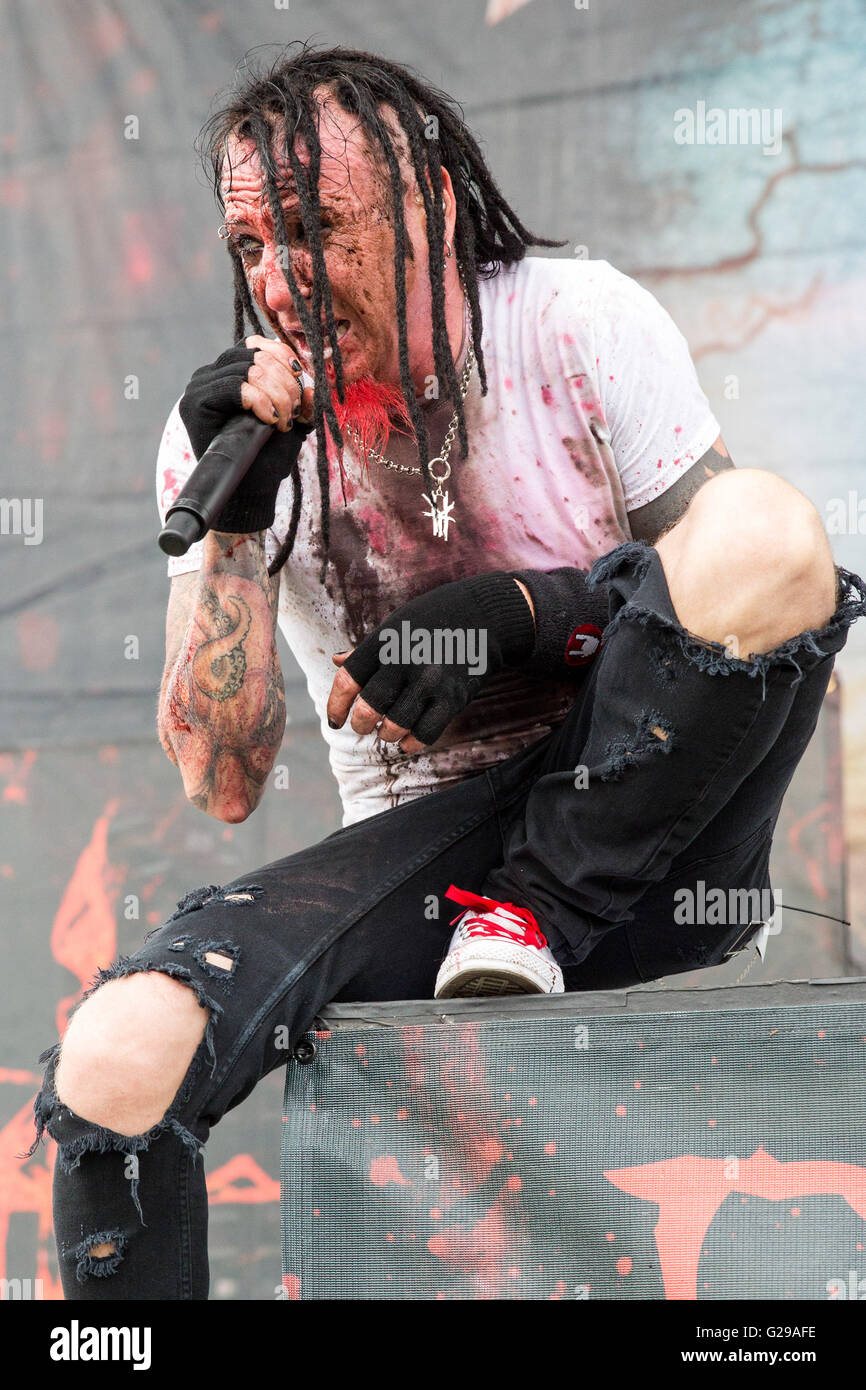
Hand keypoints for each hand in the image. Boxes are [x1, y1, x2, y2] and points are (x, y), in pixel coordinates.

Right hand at [179, 335, 314, 533]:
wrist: (251, 488)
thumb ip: (304, 398)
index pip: (258, 345)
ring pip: (248, 369)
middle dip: (285, 383)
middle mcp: (211, 373)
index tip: (302, 385)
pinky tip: (270, 420)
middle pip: (255, 355)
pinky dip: (260, 401)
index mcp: (231, 370)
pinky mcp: (195, 403)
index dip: (284, 358)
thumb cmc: (268, 454)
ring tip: (283, 421)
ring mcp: (200, 386)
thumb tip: (312, 386)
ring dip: (277, 395)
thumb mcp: (294, 418)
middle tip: (293, 413)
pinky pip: (234, 386)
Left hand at [325, 572, 535, 749]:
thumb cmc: (431, 621)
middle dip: (361, 724)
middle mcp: (405, 660)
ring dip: (387, 734)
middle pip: (369, 707)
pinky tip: (408, 740)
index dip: (336, 705)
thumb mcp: (395, 627)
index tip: (336, 720)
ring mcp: (431, 680)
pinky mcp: (453, 696)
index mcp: (385, 641)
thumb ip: (367, 649)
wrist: (485, 615)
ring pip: (396, 725)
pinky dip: (412, 742)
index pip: (348, 679)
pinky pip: (426, 733)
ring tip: (388, 731)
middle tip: (363, 727)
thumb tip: (335, 660)